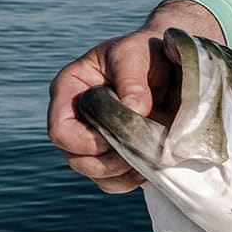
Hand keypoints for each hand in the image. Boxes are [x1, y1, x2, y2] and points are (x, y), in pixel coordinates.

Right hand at [47, 0, 224, 193]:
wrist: (170, 59)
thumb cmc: (146, 50)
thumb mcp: (135, 54)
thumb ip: (131, 80)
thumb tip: (133, 110)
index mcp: (69, 91)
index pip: (60, 131)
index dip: (85, 142)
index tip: (117, 136)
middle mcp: (76, 119)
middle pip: (76, 160)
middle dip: (109, 161)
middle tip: (142, 149)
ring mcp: (94, 138)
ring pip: (96, 174)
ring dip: (123, 173)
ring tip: (150, 157)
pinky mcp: (115, 152)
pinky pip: (115, 181)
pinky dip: (132, 179)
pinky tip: (152, 165)